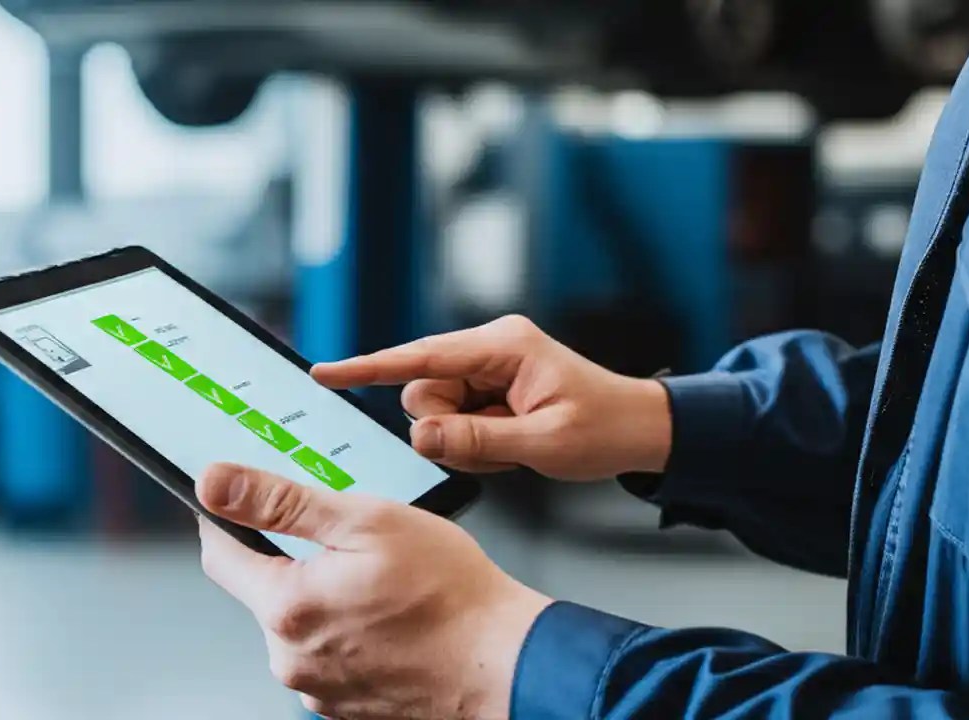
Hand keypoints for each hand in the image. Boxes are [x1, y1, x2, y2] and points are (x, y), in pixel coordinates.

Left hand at [196, 463, 551, 719]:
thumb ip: (281, 501)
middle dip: (293, 559)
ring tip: (380, 583)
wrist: (503, 662)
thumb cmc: (450, 595)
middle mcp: (292, 659)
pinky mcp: (345, 705)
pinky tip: (388, 615)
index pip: (221, 555)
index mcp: (287, 608)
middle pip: (264, 591)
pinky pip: (328, 654)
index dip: (224, 519)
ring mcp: (318, 688)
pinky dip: (347, 630)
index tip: (232, 503)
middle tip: (348, 542)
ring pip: (299, 624)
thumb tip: (217, 483)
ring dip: (324, 596)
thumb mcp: (364, 520)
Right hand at [312, 315, 671, 480]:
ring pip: (436, 411)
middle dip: (450, 429)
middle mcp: (489, 349)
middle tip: (501, 445)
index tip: (327, 374)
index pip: (421, 357)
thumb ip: (476, 440)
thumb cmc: (604, 429)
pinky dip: (476, 442)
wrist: (641, 430)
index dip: (369, 368)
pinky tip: (512, 444)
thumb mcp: (543, 444)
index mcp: (503, 346)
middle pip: (424, 392)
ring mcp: (488, 368)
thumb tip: (419, 434)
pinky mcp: (489, 387)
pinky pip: (455, 420)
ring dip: (466, 440)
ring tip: (514, 446)